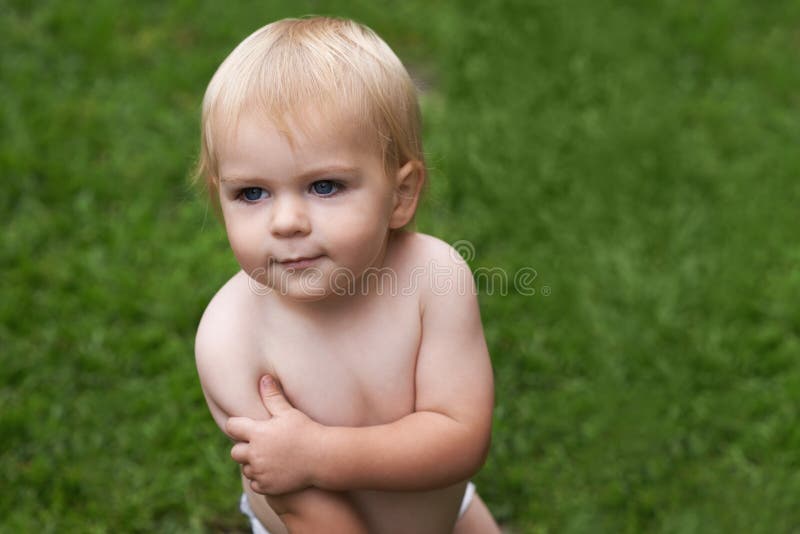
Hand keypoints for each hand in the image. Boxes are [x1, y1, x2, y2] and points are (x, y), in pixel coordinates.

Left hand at [226, 375, 321, 494]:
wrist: (322, 457)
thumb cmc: (306, 430)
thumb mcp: (289, 412)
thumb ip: (273, 396)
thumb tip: (264, 377)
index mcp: (257, 433)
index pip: (231, 427)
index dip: (238, 425)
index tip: (246, 426)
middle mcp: (255, 454)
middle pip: (235, 452)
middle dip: (244, 447)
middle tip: (259, 444)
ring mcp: (261, 472)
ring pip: (245, 468)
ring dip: (252, 464)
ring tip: (269, 457)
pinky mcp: (267, 486)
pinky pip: (255, 483)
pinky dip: (261, 478)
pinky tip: (274, 470)